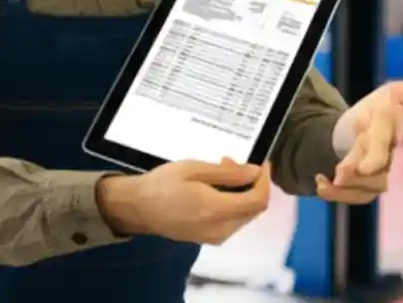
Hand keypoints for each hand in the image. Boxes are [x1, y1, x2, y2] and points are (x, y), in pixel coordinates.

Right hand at [97, 158, 271, 245]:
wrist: (137, 208)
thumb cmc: (162, 184)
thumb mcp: (194, 169)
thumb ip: (227, 173)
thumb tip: (254, 172)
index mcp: (218, 211)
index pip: (258, 200)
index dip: (265, 181)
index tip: (262, 163)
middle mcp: (221, 229)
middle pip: (254, 209)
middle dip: (252, 185)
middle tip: (233, 163)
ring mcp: (215, 237)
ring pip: (244, 216)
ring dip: (241, 193)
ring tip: (221, 173)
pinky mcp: (209, 239)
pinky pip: (231, 221)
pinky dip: (231, 204)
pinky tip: (215, 190)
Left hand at [319, 77, 402, 204]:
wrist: (357, 132)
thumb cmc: (374, 113)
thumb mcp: (385, 96)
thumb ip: (402, 92)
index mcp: (392, 132)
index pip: (384, 143)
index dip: (374, 153)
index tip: (362, 166)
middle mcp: (389, 157)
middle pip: (377, 171)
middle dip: (357, 172)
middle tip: (340, 172)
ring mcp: (380, 176)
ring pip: (368, 188)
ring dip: (347, 186)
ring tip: (328, 178)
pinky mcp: (366, 189)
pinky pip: (354, 198)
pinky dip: (335, 195)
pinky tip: (320, 183)